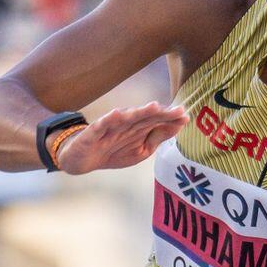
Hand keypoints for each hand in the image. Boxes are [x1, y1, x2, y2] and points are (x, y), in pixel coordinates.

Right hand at [53, 102, 186, 173]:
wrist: (80, 159)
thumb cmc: (112, 151)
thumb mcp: (140, 149)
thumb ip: (157, 137)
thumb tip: (179, 126)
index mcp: (138, 128)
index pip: (156, 121)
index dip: (170, 118)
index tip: (186, 116)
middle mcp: (125, 124)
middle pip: (145, 117)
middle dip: (161, 113)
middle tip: (178, 110)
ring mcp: (109, 127)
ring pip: (126, 118)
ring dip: (139, 112)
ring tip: (153, 107)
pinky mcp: (93, 132)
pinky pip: (102, 125)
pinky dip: (109, 119)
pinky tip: (118, 114)